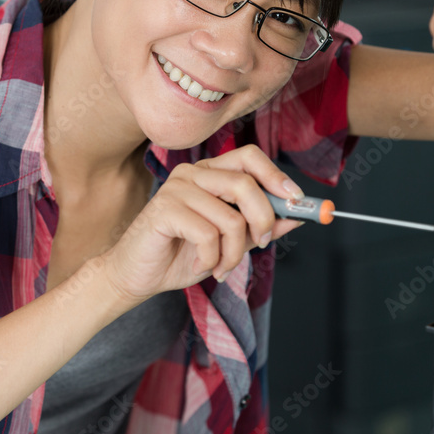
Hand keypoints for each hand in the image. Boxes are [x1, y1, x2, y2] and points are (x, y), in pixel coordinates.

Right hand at [100, 144, 305, 304]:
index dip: (276, 175)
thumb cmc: (179, 256)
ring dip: (234, 252)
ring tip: (222, 266)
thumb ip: (257, 227)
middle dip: (263, 219)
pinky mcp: (164, 209)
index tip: (297, 200)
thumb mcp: (229, 243)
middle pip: (245, 182)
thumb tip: (297, 217)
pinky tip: (201, 266)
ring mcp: (176, 188)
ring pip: (231, 217)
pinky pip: (208, 234)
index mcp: (208, 173)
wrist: (136, 277)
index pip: (249, 156)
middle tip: (262, 243)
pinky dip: (212, 259)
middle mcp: (193, 173)